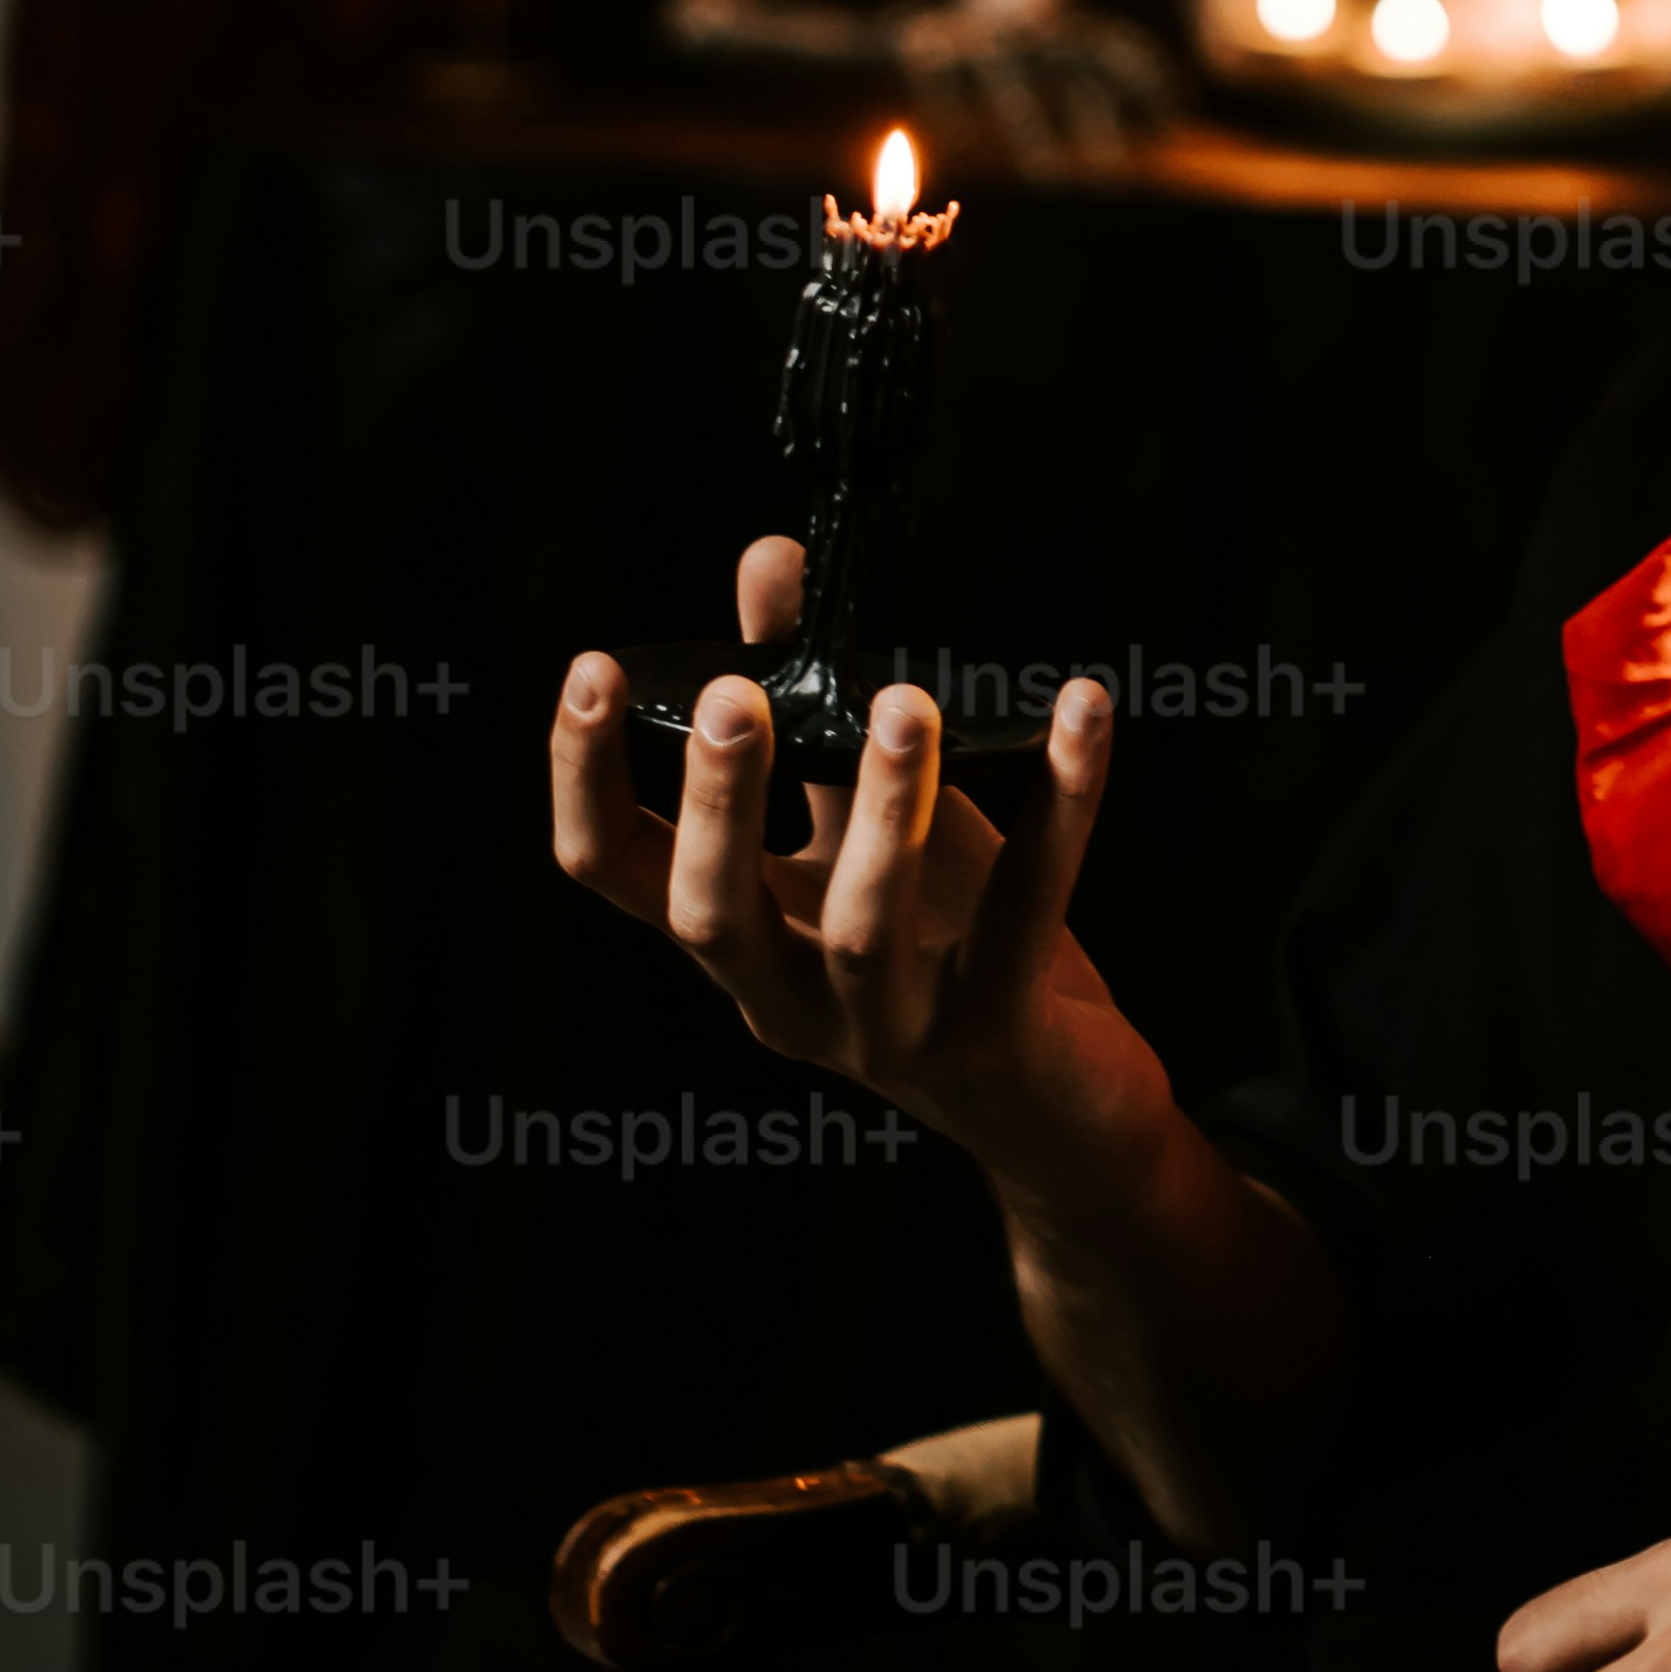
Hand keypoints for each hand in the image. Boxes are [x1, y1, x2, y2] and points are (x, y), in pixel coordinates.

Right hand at [548, 534, 1165, 1215]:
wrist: (1055, 1109)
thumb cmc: (944, 943)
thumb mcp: (861, 825)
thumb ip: (810, 707)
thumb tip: (770, 563)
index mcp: (742, 941)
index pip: (620, 872)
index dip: (587, 778)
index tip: (591, 671)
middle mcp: (792, 999)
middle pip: (716, 914)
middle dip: (721, 801)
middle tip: (730, 694)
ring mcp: (895, 1030)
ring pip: (867, 930)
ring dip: (883, 807)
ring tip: (905, 701)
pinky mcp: (1001, 1033)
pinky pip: (1029, 911)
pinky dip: (1061, 804)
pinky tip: (1083, 710)